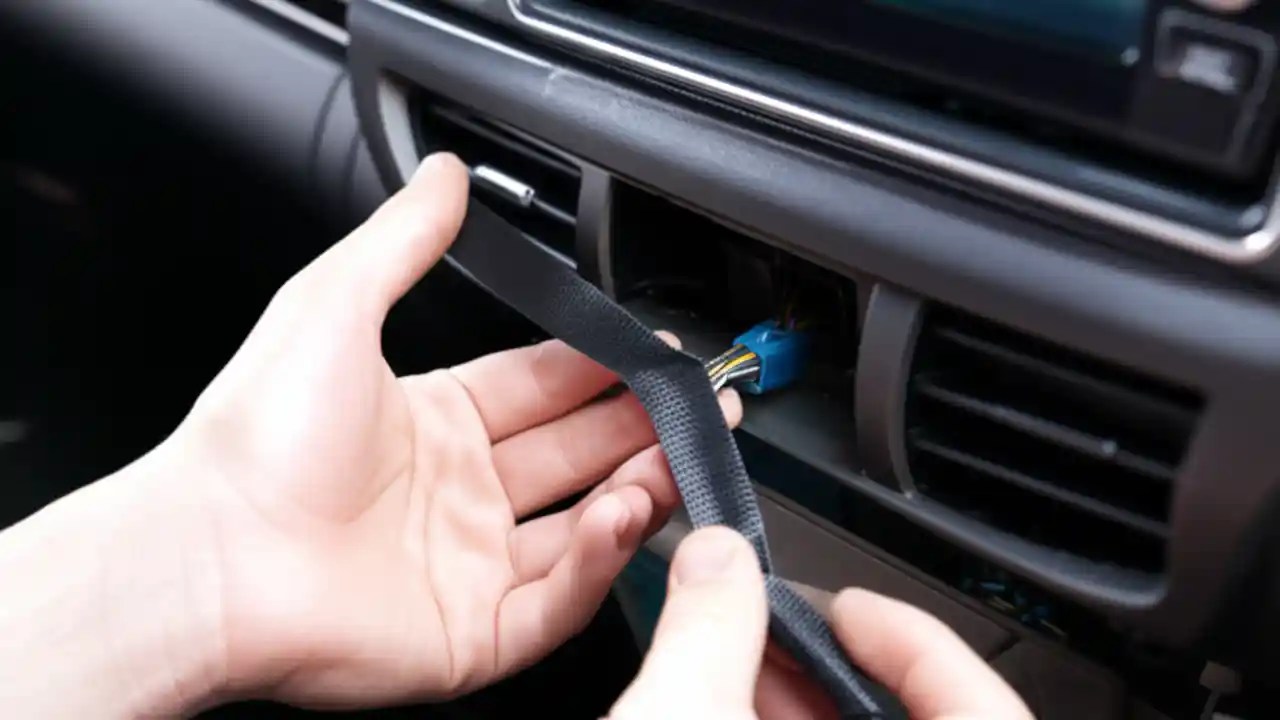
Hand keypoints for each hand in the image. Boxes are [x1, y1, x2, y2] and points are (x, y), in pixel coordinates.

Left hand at [156, 153, 739, 708]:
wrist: (208, 557)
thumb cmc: (257, 439)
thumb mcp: (333, 305)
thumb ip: (402, 239)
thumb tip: (445, 172)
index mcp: (433, 421)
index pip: (544, 385)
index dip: (605, 367)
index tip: (658, 349)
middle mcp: (459, 494)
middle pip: (578, 453)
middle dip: (645, 426)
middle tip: (702, 405)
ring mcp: (469, 567)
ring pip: (584, 529)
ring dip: (639, 491)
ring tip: (682, 456)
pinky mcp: (473, 636)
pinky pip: (559, 601)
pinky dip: (600, 562)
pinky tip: (624, 514)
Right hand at [610, 527, 1032, 719]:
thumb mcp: (675, 718)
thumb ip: (708, 622)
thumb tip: (718, 556)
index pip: (981, 704)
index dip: (916, 636)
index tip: (849, 605)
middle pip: (910, 718)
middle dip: (827, 661)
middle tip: (767, 627)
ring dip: (794, 703)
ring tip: (731, 667)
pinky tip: (724, 713)